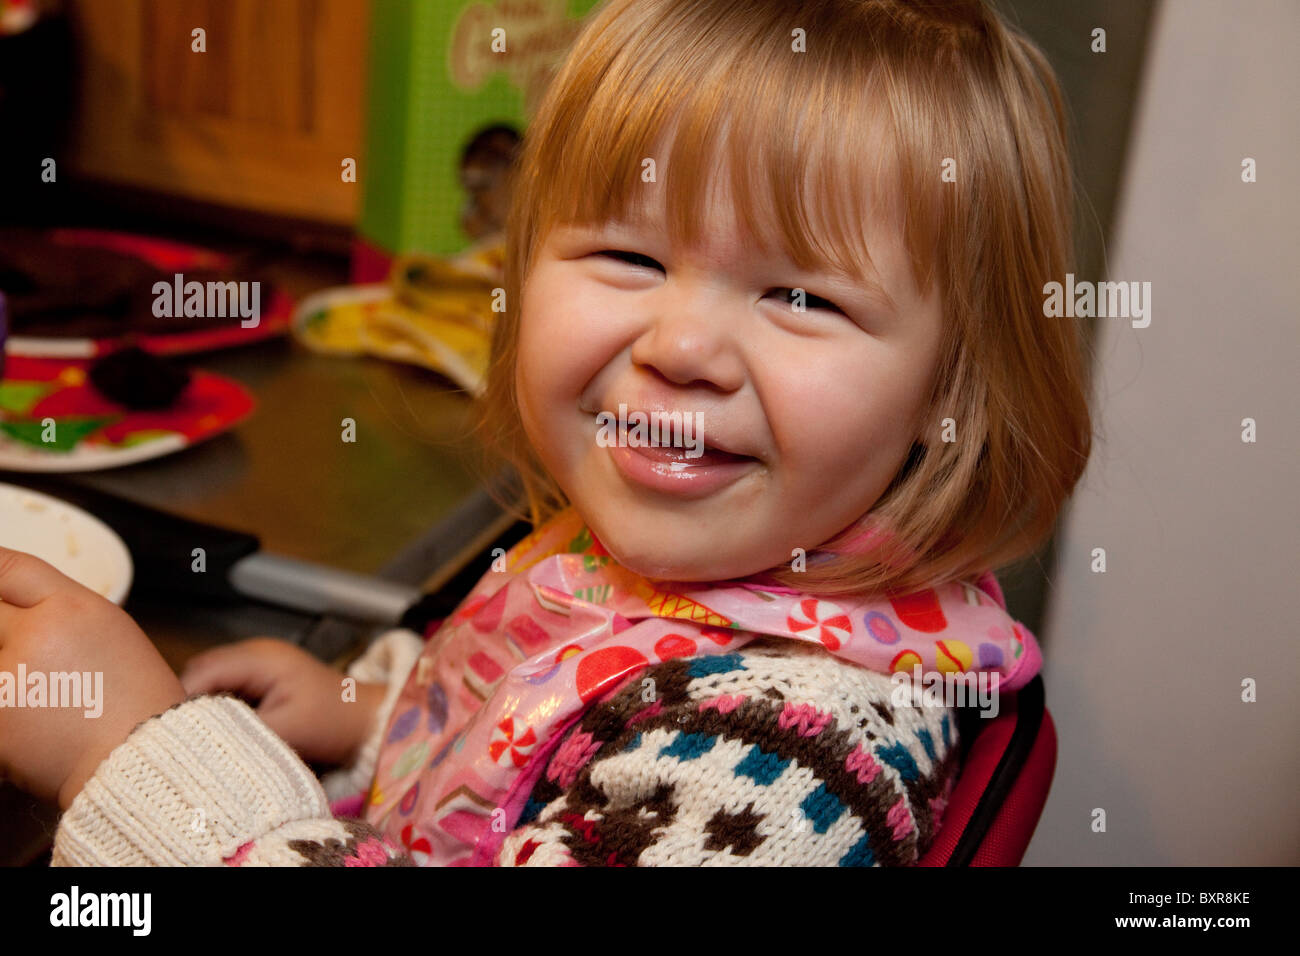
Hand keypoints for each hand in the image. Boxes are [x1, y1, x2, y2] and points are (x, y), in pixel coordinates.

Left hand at [0, 546, 185, 810]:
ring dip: (9, 677)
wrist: (145, 759)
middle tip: (30, 662)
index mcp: (73, 608)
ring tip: (42, 698)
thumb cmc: (137, 702)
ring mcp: (8, 681)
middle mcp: (36, 636)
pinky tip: (32, 727)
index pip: (8, 568)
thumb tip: (10, 608)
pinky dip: (8, 720)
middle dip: (4, 632)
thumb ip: (56, 613)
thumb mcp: (109, 633)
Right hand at [180, 638, 384, 766]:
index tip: (170, 732)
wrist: (366, 720)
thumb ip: (241, 731)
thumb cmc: (333, 721)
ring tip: (198, 738)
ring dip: (202, 709)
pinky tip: (219, 732)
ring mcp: (256, 665)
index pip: (201, 672)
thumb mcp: (287, 729)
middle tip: (180, 738)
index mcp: (259, 658)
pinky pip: (225, 690)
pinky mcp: (260, 680)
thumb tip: (199, 740)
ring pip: (209, 683)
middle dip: (187, 705)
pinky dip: (218, 710)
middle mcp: (253, 654)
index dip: (181, 700)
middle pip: (199, 674)